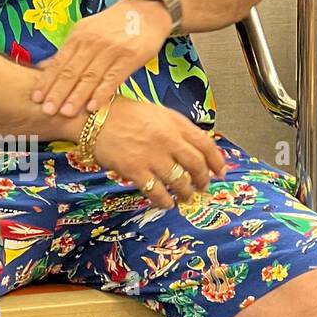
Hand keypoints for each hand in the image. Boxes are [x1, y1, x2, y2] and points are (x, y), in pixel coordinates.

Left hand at [31, 0, 172, 117]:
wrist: (147, 10)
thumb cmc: (114, 25)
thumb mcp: (87, 30)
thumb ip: (67, 51)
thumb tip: (42, 68)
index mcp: (78, 36)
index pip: (59, 62)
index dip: (46, 81)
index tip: (35, 98)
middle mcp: (92, 42)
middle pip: (71, 71)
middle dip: (57, 92)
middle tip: (46, 111)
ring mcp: (111, 50)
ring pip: (90, 76)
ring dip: (76, 96)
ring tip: (65, 113)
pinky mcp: (129, 57)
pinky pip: (112, 78)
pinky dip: (101, 93)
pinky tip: (92, 107)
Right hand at [92, 98, 226, 209]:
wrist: (95, 118)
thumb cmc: (126, 115)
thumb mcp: (158, 114)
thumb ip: (178, 129)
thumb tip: (197, 148)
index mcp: (175, 123)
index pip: (206, 145)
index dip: (217, 162)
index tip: (220, 172)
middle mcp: (168, 140)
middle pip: (196, 166)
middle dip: (203, 181)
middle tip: (202, 187)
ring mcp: (152, 156)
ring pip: (180, 182)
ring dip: (186, 193)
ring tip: (185, 196)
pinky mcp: (135, 170)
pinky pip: (158, 193)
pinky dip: (166, 201)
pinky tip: (167, 202)